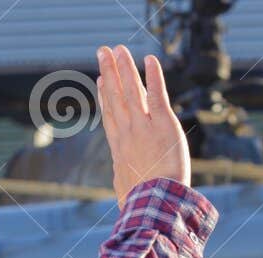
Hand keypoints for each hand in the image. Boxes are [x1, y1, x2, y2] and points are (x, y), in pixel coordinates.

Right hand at [95, 45, 190, 208]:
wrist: (154, 203)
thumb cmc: (141, 205)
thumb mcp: (125, 192)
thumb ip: (124, 182)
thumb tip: (121, 189)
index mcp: (119, 148)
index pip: (110, 115)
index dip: (104, 95)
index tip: (99, 80)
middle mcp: (128, 132)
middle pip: (115, 96)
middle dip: (109, 72)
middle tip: (103, 52)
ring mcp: (144, 126)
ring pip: (131, 90)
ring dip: (124, 68)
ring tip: (118, 49)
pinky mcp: (163, 123)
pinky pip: (157, 95)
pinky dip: (153, 76)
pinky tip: (149, 60)